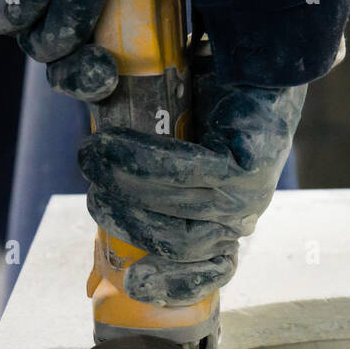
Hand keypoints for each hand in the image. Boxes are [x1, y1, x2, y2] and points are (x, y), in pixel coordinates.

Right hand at [77, 58, 305, 305]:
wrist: (257, 61)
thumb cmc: (207, 112)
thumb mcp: (173, 162)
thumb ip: (138, 197)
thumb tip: (99, 251)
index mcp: (220, 230)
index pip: (199, 278)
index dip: (166, 287)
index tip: (131, 284)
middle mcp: (237, 219)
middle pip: (172, 244)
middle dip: (122, 221)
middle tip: (93, 188)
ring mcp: (247, 194)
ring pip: (174, 209)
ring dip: (123, 185)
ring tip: (92, 156)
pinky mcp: (248, 162)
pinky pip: (185, 171)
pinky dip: (141, 161)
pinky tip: (112, 144)